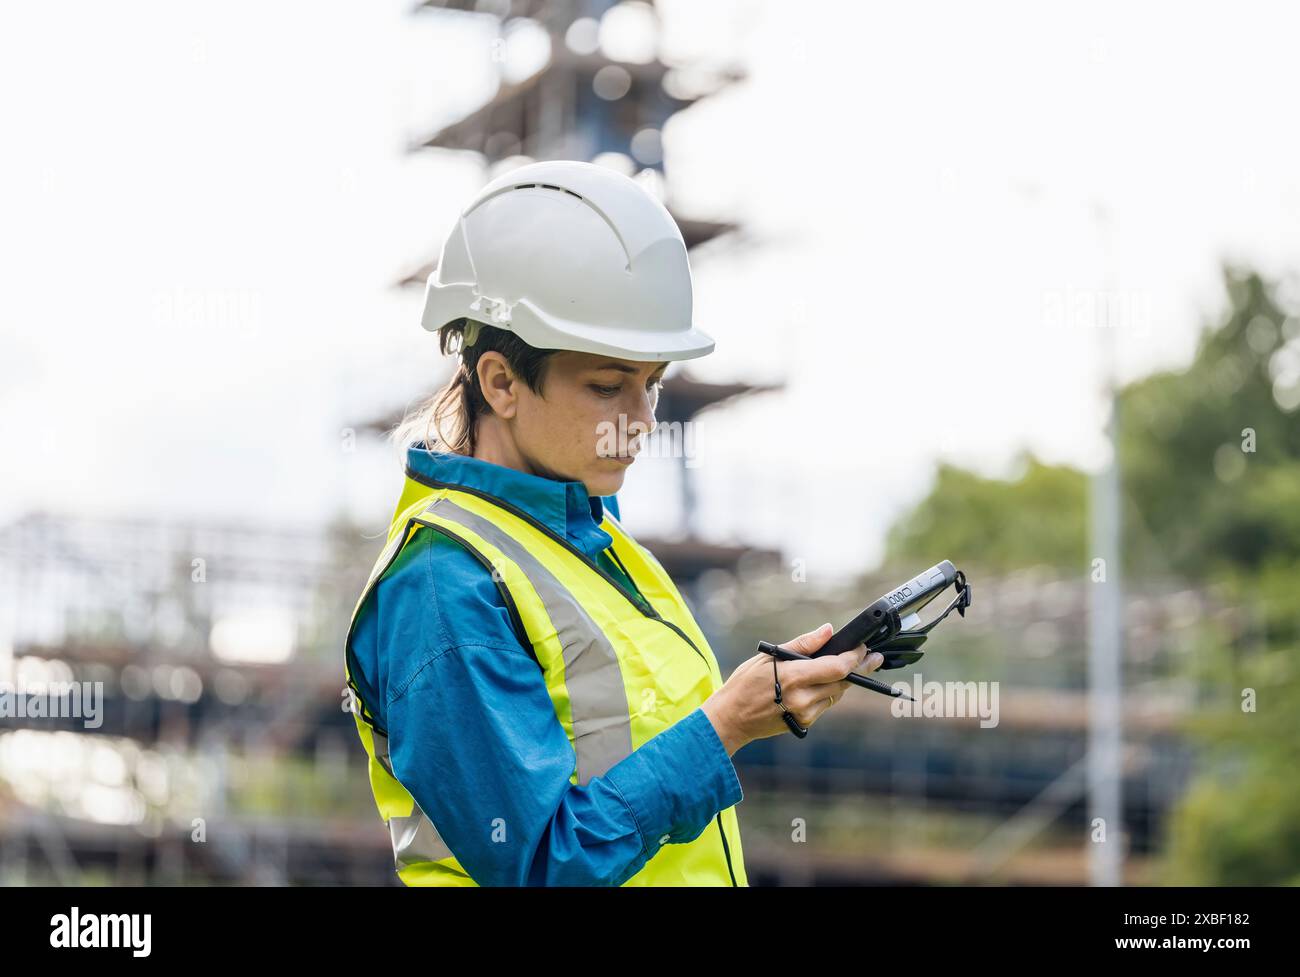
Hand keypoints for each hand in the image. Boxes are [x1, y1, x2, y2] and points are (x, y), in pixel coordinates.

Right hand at [701, 623, 884, 754]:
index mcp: (794, 677)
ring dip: (845, 680)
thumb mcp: (770, 656)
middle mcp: (803, 698)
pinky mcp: (805, 724)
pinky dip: (829, 691)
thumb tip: (828, 630)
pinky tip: (826, 682)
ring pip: (837, 693)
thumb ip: (803, 644)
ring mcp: (805, 714)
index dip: (855, 657)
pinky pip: (825, 704)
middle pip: (844, 682)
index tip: (864, 647)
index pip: (837, 667)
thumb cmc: (746, 683)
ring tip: (853, 666)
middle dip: (861, 668)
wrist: (731, 718)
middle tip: (874, 657)